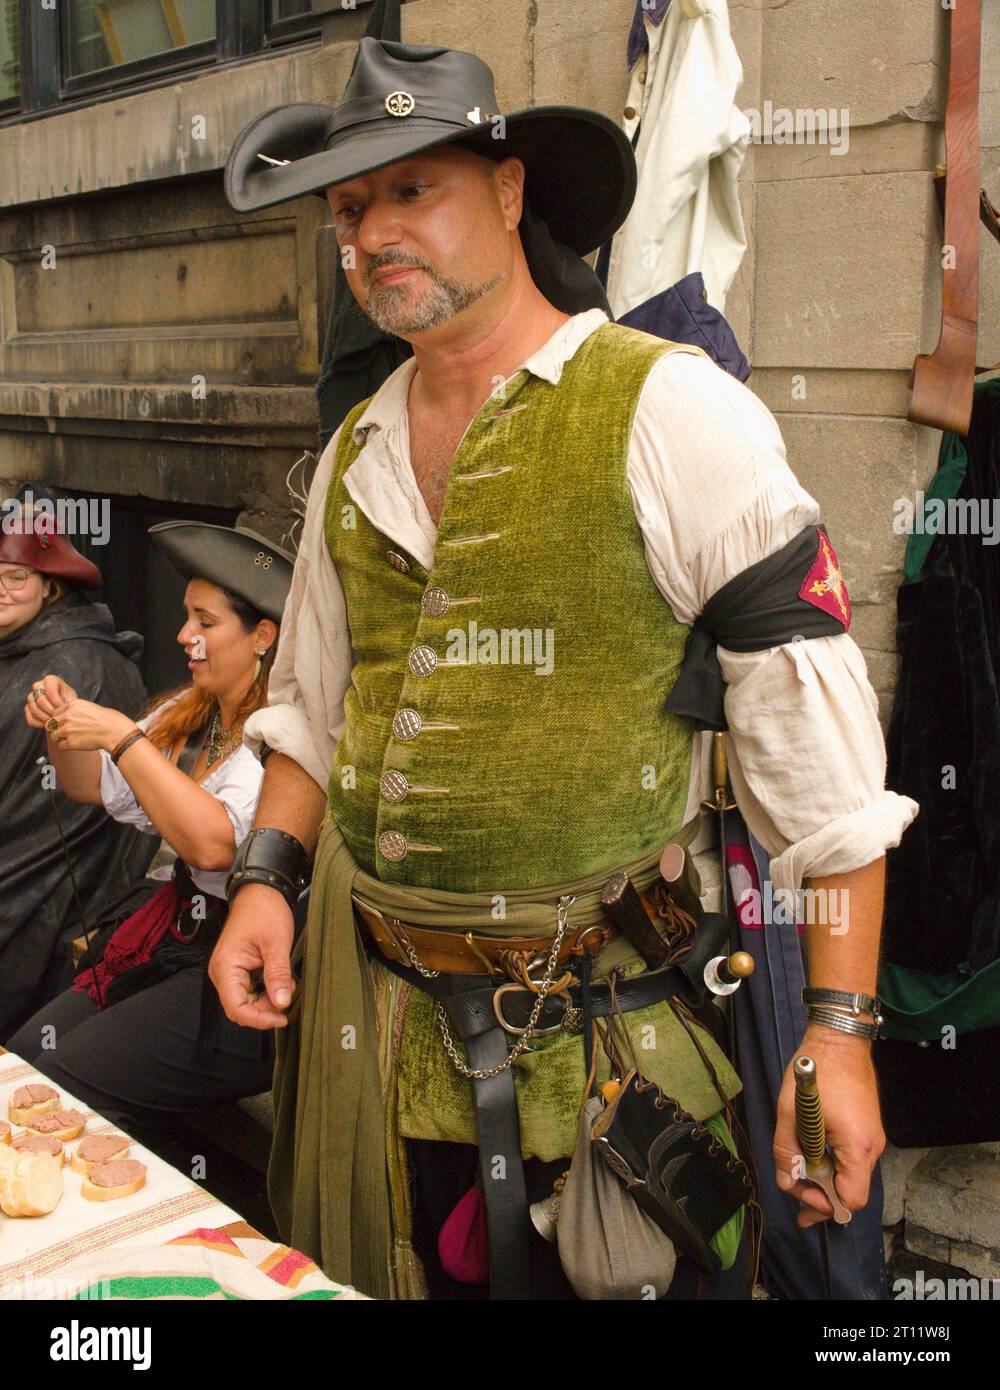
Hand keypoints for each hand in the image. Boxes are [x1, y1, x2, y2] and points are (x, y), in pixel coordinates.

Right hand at [24, 673, 77, 728]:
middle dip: (51, 711)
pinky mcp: (28, 709)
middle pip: (40, 700)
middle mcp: (38, 686)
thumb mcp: (72, 698)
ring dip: (45, 718)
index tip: (64, 709)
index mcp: (50, 680)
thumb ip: (68, 701)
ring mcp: (31, 697)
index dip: (57, 702)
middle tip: (59, 718)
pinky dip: (39, 724)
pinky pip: (30, 718)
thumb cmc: (69, 700)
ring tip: (55, 722)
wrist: (64, 707)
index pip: (49, 691)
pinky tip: (49, 725)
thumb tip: (62, 708)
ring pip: (34, 709)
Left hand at [39, 699, 134, 752]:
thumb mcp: (89, 707)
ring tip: (72, 738)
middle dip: (56, 728)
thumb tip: (65, 715)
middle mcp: (66, 717)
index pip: (54, 713)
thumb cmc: (106, 719)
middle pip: (50, 724)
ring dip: (60, 738)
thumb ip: (74, 710)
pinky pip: (60, 745)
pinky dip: (65, 746)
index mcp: (71, 706)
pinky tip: (76, 743)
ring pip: (53, 735)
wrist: (114, 731)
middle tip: (66, 732)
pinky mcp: (70, 742)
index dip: (59, 719)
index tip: (66, 723)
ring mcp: (67, 730)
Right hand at [209, 883, 295, 1030]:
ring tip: (288, 988)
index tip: (282, 1017)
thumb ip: (278, 975)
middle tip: (290, 1001)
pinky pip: (250, 991)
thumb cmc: (265, 911)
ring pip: (246, 1002)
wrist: (260, 891)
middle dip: (265, 1011)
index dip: (259, 1019)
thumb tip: (281, 1004)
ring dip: (268, 1002)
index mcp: (226, 967)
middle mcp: (222, 973)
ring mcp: (229, 972)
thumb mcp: (276, 943)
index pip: (236, 1008)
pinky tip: (281, 984)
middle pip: (240, 1008)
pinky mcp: (238, 969)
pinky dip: (266, 992)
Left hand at [773, 1026, 885, 1226]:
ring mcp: (873, 1138)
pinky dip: (832, 1163)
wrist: (841, 1039)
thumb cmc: (817, 1071)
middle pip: (851, 1192)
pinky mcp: (868, 1129)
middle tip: (793, 1186)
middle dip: (821, 1195)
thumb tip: (786, 1181)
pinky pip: (852, 1158)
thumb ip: (786, 1151)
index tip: (801, 1191)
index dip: (824, 1204)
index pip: (851, 1199)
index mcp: (857, 1146)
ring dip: (825, 1178)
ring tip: (798, 1169)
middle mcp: (872, 1147)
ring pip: (851, 1175)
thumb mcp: (790, 1113)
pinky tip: (812, 1154)